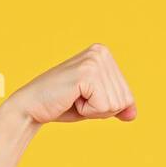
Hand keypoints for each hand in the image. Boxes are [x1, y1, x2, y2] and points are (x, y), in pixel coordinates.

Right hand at [3, 43, 136, 124]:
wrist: (32, 107)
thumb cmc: (63, 105)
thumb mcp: (97, 105)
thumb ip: (117, 107)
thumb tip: (133, 114)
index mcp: (104, 54)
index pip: (127, 95)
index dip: (106, 106)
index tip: (83, 97)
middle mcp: (101, 52)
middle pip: (124, 100)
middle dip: (101, 109)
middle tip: (77, 99)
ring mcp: (94, 61)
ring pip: (115, 105)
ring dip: (94, 110)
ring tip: (73, 98)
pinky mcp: (87, 73)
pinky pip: (104, 107)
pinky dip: (88, 111)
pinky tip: (71, 99)